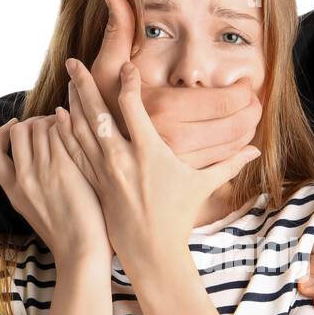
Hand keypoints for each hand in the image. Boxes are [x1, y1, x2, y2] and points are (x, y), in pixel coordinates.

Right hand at [0, 113, 111, 267]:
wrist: (80, 251)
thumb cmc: (65, 233)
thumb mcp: (33, 210)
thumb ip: (27, 186)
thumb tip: (30, 161)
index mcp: (12, 191)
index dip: (2, 133)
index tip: (15, 126)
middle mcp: (22, 179)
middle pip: (17, 132)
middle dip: (32, 121)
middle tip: (48, 124)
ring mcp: (41, 172)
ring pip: (38, 127)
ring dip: (51, 121)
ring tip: (65, 126)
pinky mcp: (63, 167)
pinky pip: (58, 132)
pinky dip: (65, 125)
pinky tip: (75, 129)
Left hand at [55, 56, 259, 280]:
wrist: (152, 252)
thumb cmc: (178, 218)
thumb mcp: (203, 187)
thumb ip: (227, 164)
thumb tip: (255, 150)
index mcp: (149, 152)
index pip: (133, 107)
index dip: (129, 83)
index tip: (128, 67)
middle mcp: (122, 158)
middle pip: (97, 113)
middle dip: (85, 84)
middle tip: (75, 62)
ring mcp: (105, 171)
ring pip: (80, 130)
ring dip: (73, 103)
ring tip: (68, 81)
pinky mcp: (95, 184)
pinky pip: (75, 153)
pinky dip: (65, 133)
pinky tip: (58, 117)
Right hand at [89, 0, 262, 167]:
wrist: (91, 152)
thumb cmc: (100, 107)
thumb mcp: (107, 68)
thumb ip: (119, 32)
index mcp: (163, 108)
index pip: (225, 101)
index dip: (245, 91)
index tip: (246, 83)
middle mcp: (174, 138)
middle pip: (236, 125)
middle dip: (253, 110)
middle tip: (254, 99)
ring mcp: (179, 162)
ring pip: (234, 147)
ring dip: (248, 130)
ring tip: (248, 116)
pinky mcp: (182, 178)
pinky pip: (223, 165)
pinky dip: (237, 152)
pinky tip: (236, 139)